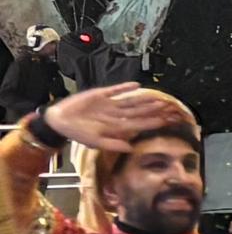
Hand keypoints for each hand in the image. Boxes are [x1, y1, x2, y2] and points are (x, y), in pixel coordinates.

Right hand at [42, 83, 186, 150]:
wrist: (59, 120)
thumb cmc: (76, 133)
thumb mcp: (94, 141)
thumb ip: (113, 144)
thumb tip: (130, 149)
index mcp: (115, 126)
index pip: (138, 124)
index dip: (151, 122)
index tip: (165, 121)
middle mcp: (116, 115)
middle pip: (138, 111)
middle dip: (153, 110)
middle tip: (169, 106)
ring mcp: (109, 104)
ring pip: (131, 101)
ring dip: (144, 99)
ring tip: (158, 97)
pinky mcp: (101, 94)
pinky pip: (115, 90)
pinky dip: (125, 88)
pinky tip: (136, 85)